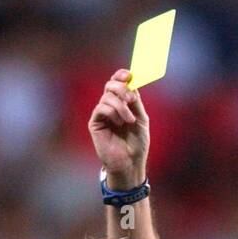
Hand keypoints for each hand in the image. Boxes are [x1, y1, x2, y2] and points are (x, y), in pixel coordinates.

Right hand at [88, 70, 149, 184]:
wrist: (130, 163)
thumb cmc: (137, 144)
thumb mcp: (141, 119)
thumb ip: (136, 102)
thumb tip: (131, 84)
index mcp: (123, 103)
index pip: (118, 83)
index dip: (121, 76)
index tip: (129, 75)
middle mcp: (111, 106)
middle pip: (110, 85)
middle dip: (121, 88)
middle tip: (130, 99)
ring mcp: (102, 114)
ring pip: (107, 97)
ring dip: (120, 106)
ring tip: (128, 121)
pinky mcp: (95, 123)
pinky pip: (101, 108)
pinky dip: (112, 113)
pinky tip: (119, 124)